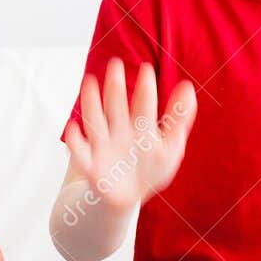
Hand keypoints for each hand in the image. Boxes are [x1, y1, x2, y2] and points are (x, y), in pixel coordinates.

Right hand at [63, 58, 197, 211]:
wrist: (126, 197)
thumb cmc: (149, 169)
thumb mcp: (171, 146)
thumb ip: (179, 118)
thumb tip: (187, 86)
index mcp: (140, 126)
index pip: (144, 103)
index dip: (146, 87)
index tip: (147, 68)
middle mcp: (119, 131)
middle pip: (116, 105)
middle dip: (115, 85)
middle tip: (115, 63)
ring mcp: (104, 146)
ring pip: (96, 120)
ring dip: (91, 102)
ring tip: (89, 82)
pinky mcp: (90, 165)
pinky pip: (80, 152)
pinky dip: (74, 140)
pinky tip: (72, 126)